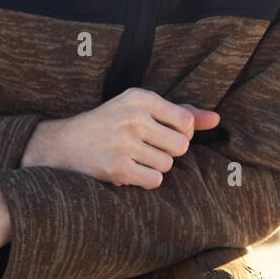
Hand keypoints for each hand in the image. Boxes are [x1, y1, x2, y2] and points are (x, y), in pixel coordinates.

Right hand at [21, 87, 219, 188]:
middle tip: (148, 149)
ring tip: (134, 159)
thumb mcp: (140, 109)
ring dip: (155, 167)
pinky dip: (145, 180)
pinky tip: (129, 171)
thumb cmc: (109, 124)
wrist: (63, 144)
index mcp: (140, 98)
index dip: (182, 134)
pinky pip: (154, 181)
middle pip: (181, 146)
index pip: (186, 121)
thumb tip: (216, 119)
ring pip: (168, 165)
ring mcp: (124, 143)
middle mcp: (133, 117)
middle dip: (169, 152)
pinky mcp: (117, 168)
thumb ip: (179, 112)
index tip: (164, 135)